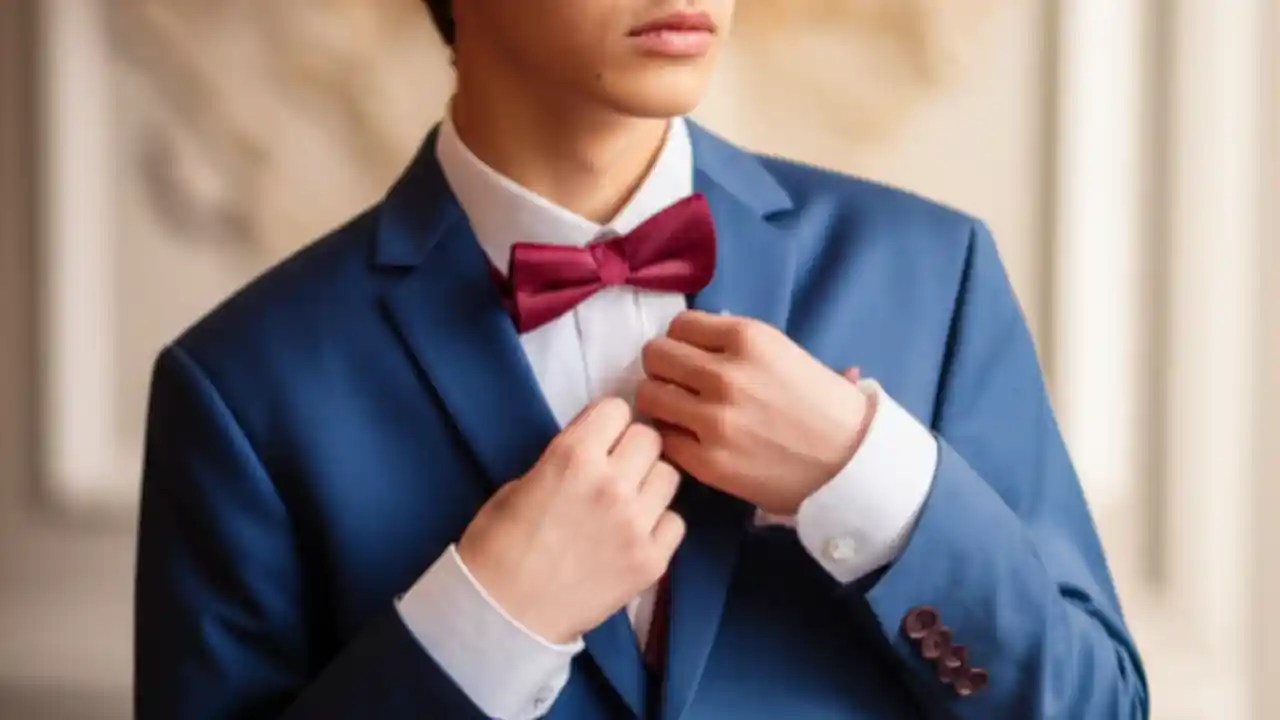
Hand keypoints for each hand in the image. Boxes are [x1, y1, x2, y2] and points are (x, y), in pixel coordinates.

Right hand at [457, 398, 684, 644]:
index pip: (618, 409)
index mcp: (573, 456)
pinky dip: (659, 525)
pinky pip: (676, 522)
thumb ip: (566, 459)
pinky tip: (635, 536)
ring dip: (650, 484)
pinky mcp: (652, 560)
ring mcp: (637, 523)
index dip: (608, 422)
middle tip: (617, 469)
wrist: (503, 614)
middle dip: (633, 448)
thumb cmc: (497, 545)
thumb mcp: (523, 481)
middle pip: (650, 439)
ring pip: (670, 477)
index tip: (601, 437)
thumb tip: (596, 449)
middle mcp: (612, 482)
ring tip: (629, 503)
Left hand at [636, 310, 872, 515]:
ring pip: (648, 395)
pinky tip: (690, 439)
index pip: (679, 325)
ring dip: (659, 400)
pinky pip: (663, 438)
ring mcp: (714, 420)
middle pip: (655, 356)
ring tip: (678, 411)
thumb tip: (689, 339)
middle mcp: (725, 374)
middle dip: (662, 368)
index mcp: (748, 338)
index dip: (681, 341)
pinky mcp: (708, 462)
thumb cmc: (822, 404)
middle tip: (676, 383)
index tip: (689, 356)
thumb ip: (734, 343)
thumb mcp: (783, 352)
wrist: (850, 462)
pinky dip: (671, 437)